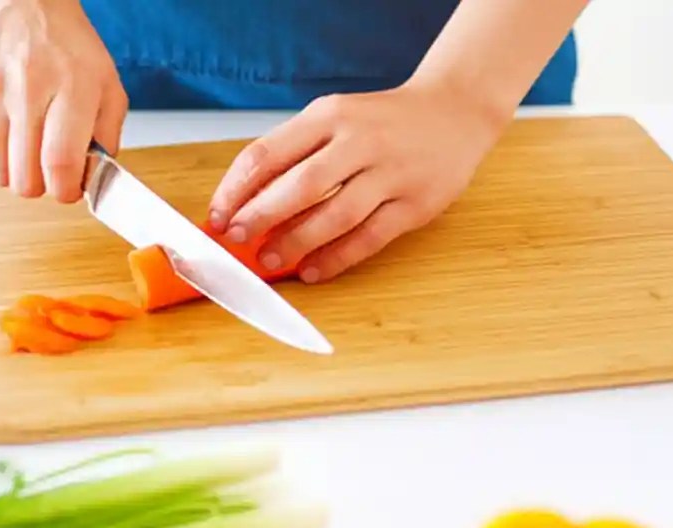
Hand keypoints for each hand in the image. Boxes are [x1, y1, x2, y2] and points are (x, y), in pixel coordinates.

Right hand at [0, 0, 127, 201]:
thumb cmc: (64, 42)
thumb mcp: (106, 81)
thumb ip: (107, 132)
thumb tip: (92, 176)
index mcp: (73, 88)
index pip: (61, 164)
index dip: (65, 191)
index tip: (68, 189)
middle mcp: (28, 90)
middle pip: (26, 179)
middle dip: (40, 186)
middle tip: (46, 170)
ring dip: (14, 173)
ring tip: (24, 151)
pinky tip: (3, 136)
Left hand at [207, 81, 507, 282]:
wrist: (456, 112)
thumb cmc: (382, 122)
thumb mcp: (335, 118)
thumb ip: (293, 154)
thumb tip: (244, 204)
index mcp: (329, 116)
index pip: (268, 154)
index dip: (235, 190)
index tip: (216, 216)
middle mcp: (360, 141)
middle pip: (300, 185)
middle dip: (260, 217)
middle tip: (235, 240)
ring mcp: (392, 174)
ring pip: (335, 215)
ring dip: (296, 242)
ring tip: (268, 260)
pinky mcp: (416, 205)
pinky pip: (369, 238)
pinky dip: (337, 258)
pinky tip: (312, 271)